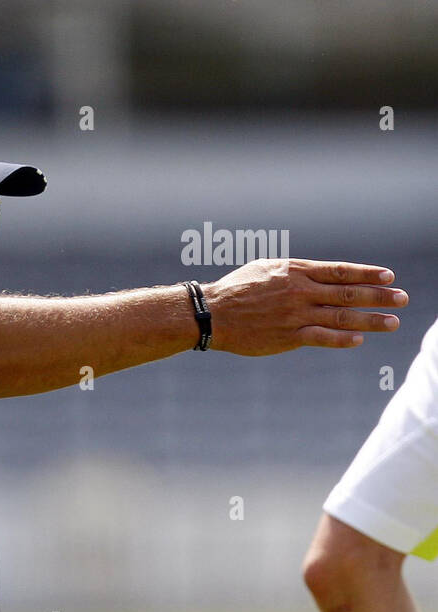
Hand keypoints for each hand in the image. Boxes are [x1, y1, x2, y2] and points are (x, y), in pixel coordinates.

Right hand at [204, 259, 404, 355]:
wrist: (212, 314)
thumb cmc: (237, 289)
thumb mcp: (266, 268)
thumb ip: (295, 272)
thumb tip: (319, 275)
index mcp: (296, 271)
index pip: (341, 271)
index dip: (367, 274)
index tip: (389, 277)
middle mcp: (300, 291)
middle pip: (349, 293)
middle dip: (380, 296)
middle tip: (403, 299)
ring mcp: (296, 315)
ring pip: (342, 316)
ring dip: (371, 320)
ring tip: (392, 322)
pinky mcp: (288, 336)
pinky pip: (322, 337)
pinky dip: (342, 338)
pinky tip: (359, 339)